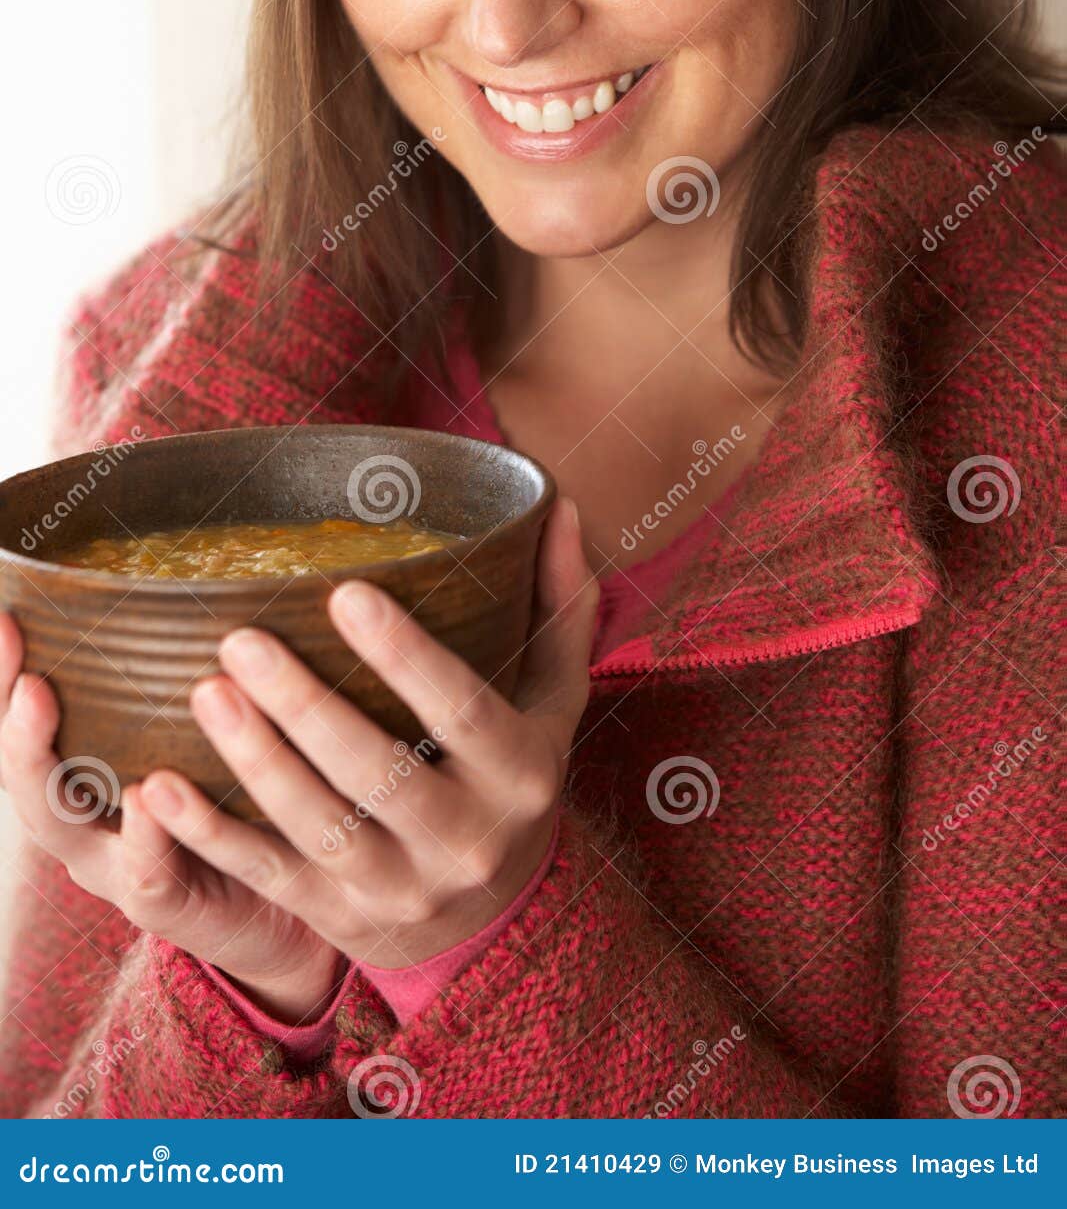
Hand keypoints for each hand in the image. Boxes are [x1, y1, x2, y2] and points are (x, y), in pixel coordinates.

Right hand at [0, 618, 342, 1023]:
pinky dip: (145, 828)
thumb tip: (227, 578)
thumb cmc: (242, 804)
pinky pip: (145, 866)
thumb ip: (195, 674)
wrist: (287, 909)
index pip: (25, 717)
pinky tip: (150, 791)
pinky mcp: (163, 904)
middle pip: (19, 768)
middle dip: (3, 709)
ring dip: (41, 754)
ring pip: (54, 817)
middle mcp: (85, 821)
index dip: (3, 671)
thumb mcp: (209, 732)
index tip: (6, 611)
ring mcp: (114, 864)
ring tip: (39, 696)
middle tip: (12, 655)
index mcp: (86, 774)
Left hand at [135, 495, 596, 971]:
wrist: (498, 920)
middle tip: (241, 638)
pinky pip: (269, 879)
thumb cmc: (513, 776)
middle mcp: (464, 838)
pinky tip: (160, 788)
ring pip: (320, 826)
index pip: (462, 712)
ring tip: (204, 693)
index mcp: (519, 774)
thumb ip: (559, 606)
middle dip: (305, 706)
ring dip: (255, 762)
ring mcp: (400, 887)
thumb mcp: (551, 700)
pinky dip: (210, 837)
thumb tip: (557, 507)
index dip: (405, 656)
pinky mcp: (340, 918)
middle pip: (378, 772)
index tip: (346, 591)